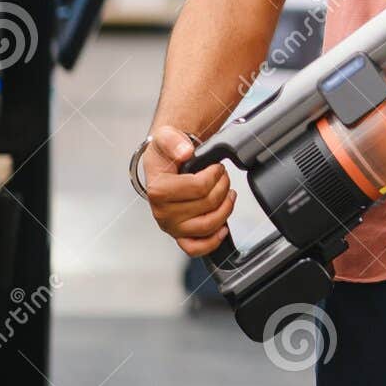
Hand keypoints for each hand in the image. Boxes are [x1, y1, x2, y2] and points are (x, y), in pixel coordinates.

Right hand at [143, 125, 235, 256]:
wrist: (165, 163)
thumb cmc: (166, 154)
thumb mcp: (166, 137)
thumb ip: (173, 141)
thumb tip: (186, 152)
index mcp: (158, 190)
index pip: (199, 187)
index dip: (215, 174)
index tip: (215, 167)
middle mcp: (162, 212)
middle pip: (208, 204)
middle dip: (223, 185)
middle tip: (222, 176)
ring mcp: (171, 226)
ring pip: (208, 225)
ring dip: (226, 207)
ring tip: (228, 193)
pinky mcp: (180, 235)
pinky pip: (196, 248)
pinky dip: (213, 240)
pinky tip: (223, 227)